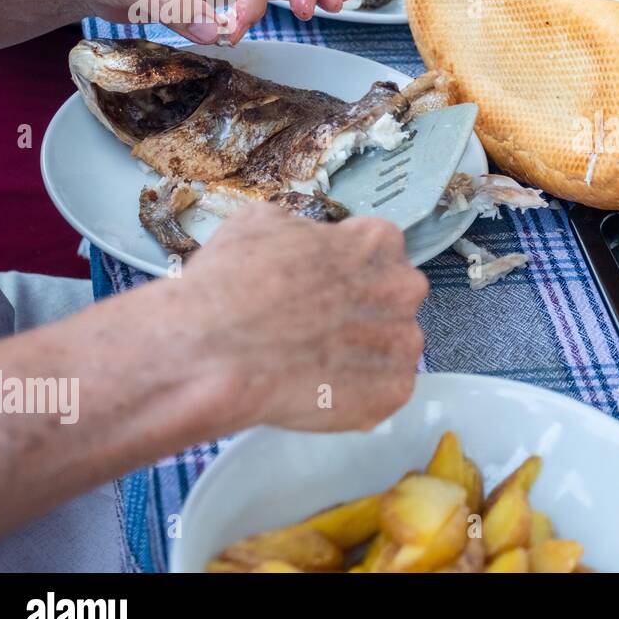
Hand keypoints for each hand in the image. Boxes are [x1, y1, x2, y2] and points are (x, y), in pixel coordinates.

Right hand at [173, 205, 428, 431]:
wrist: (213, 353)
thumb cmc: (233, 286)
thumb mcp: (262, 224)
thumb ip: (303, 232)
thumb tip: (304, 243)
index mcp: (379, 242)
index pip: (376, 251)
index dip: (344, 270)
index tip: (322, 286)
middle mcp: (404, 288)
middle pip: (390, 299)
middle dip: (359, 312)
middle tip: (316, 328)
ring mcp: (404, 342)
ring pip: (389, 347)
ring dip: (360, 355)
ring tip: (312, 362)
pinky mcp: (394, 390)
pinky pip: (381, 390)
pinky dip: (355, 394)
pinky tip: (318, 388)